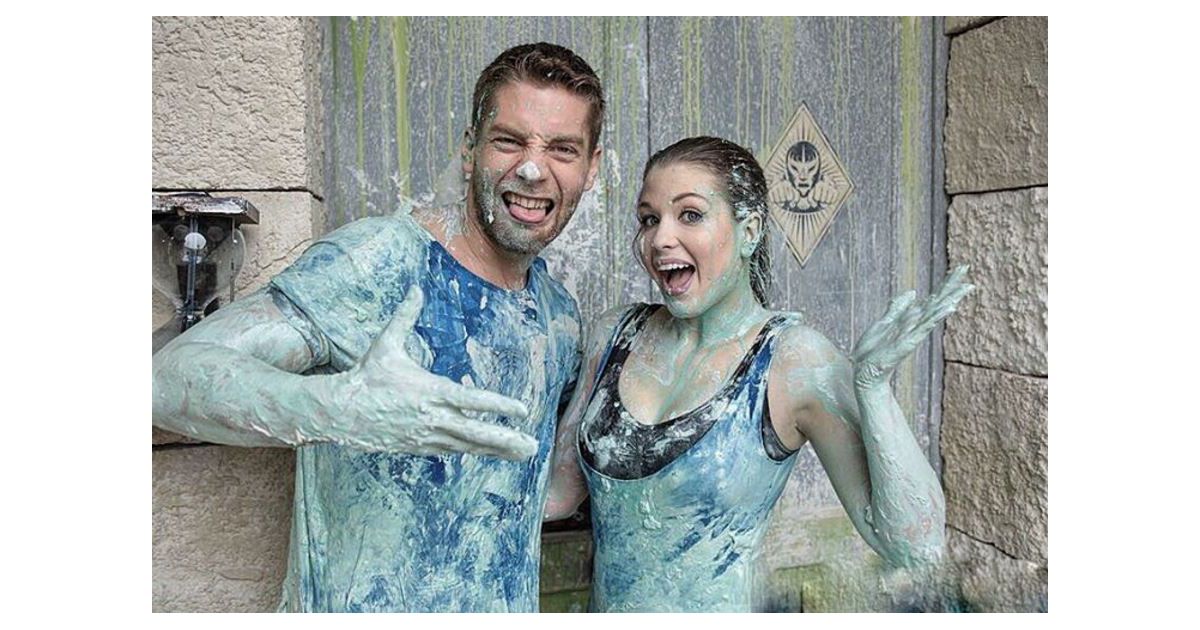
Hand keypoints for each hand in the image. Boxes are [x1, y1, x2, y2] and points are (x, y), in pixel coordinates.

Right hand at [327, 286, 536, 459]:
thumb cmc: (366, 376)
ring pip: (469, 445)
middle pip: (476, 432)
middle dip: (506, 439)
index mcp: (430, 391)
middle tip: (533, 445)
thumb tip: (415, 288)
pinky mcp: (420, 447)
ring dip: (497, 450)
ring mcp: (427, 436)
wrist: (341, 412)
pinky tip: (493, 452)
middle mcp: (433, 417)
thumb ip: (405, 316)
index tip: (522, 409)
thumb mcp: (386, 344)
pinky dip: (474, 450)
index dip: (499, 406)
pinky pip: (453, 450)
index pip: (472, 401)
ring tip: (523, 453)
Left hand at [851, 265, 974, 389]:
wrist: (863, 372)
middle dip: (951, 286)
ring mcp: (912, 335)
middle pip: (937, 302)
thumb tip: (913, 292)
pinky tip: (948, 309)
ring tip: (964, 287)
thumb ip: (898, 307)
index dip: (946, 284)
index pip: (933, 298)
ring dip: (948, 300)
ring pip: (933, 314)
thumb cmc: (874, 351)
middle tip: (966, 268)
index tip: (961, 268)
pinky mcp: (906, 344)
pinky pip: (922, 329)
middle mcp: (915, 326)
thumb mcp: (884, 322)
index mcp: (911, 319)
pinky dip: (934, 319)